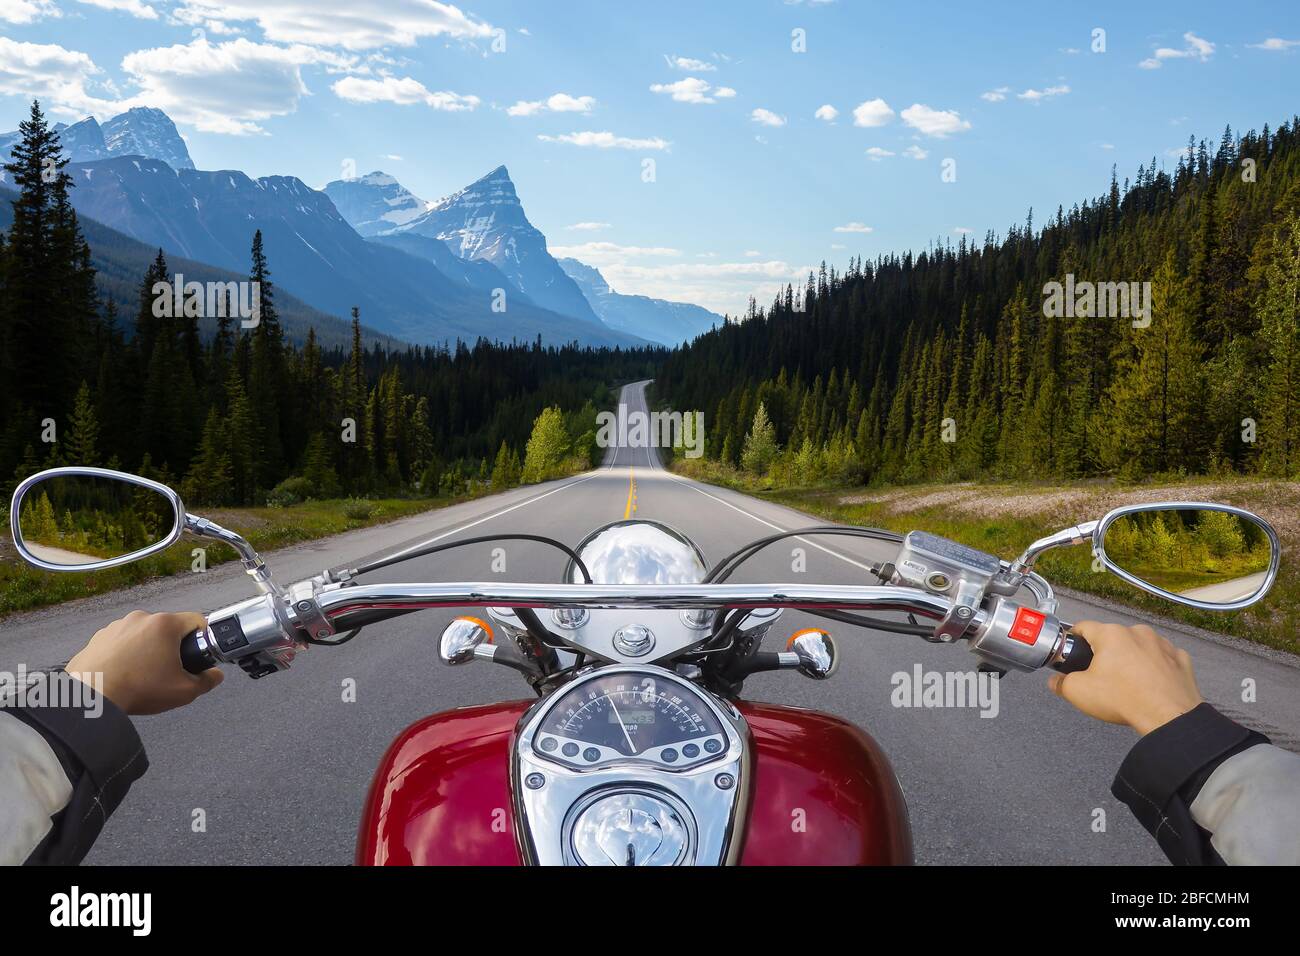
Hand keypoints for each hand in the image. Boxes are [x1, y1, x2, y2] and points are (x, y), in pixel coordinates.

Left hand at [67, 610, 223, 715]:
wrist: (90, 698)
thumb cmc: (136, 689)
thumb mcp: (184, 691)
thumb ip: (207, 681)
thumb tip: (214, 676)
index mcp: (165, 624)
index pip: (196, 620)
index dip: (202, 638)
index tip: (197, 654)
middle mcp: (140, 618)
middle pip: (168, 629)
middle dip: (172, 647)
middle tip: (168, 672)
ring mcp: (117, 626)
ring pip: (143, 635)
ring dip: (147, 650)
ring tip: (142, 676)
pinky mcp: (98, 638)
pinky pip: (121, 643)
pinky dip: (125, 655)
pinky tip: (124, 675)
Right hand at [1047, 621, 1201, 734]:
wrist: (1168, 718)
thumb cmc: (1125, 700)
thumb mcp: (1078, 692)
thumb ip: (1061, 683)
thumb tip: (1057, 682)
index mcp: (1111, 634)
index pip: (1083, 627)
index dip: (1074, 640)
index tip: (1073, 652)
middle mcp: (1138, 632)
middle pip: (1112, 638)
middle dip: (1105, 654)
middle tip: (1100, 677)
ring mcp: (1163, 644)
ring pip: (1138, 647)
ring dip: (1131, 659)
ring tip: (1128, 684)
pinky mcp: (1180, 659)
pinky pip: (1162, 658)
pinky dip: (1155, 668)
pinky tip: (1150, 685)